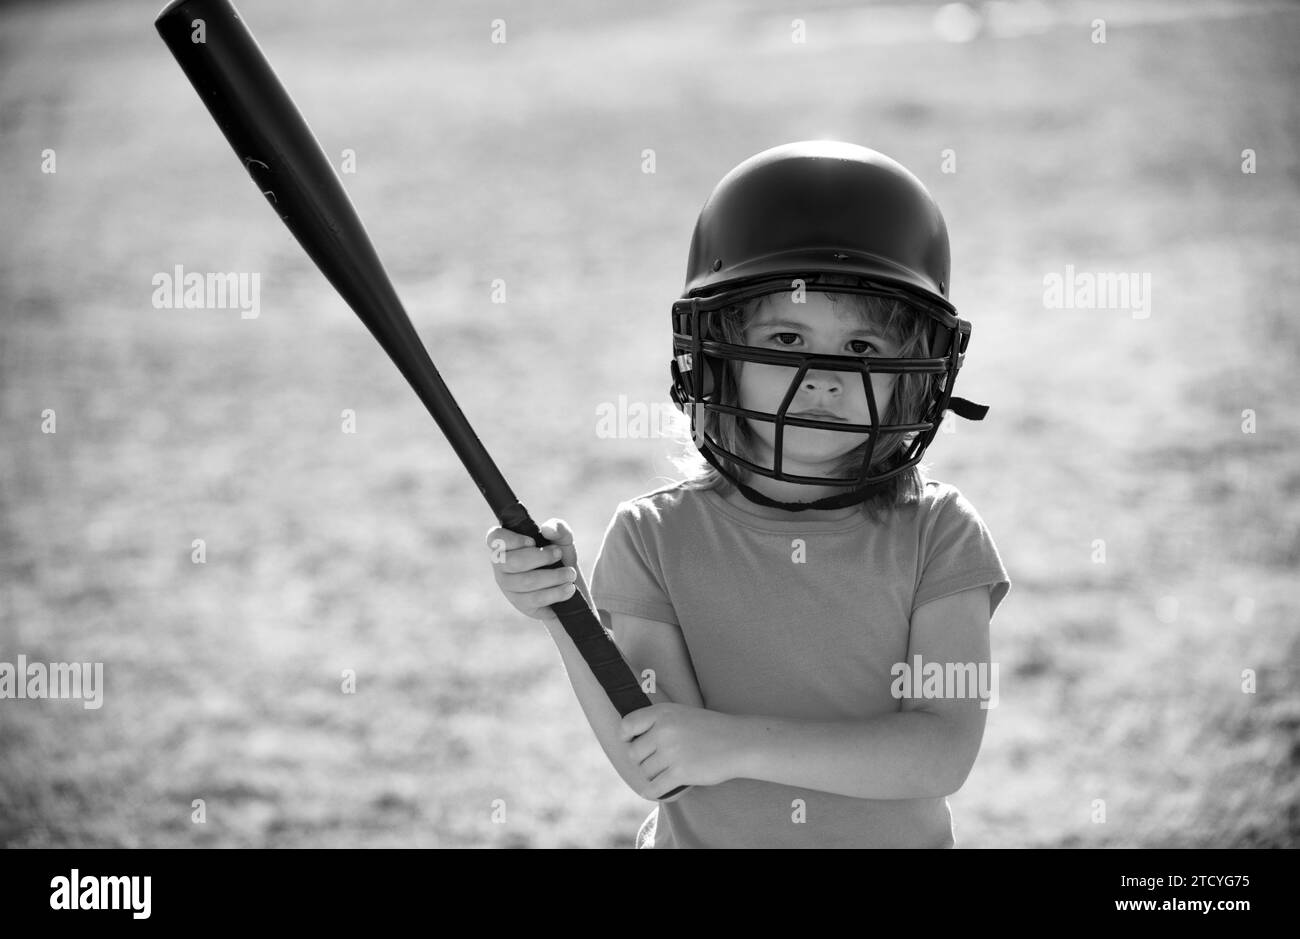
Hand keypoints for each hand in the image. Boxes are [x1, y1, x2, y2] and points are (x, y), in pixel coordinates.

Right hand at [484, 519, 585, 622]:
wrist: (569, 585)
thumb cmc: (559, 558)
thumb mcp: (563, 540)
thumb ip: (558, 528)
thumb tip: (546, 529)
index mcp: (506, 545)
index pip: (494, 538)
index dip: (512, 540)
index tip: (533, 542)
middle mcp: (501, 565)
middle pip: (511, 562)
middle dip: (541, 557)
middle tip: (559, 554)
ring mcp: (508, 587)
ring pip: (525, 582)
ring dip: (553, 576)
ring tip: (570, 574)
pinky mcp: (520, 604)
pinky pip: (535, 599)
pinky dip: (556, 592)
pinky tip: (569, 588)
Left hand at [619, 702, 744, 797]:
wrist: (738, 742)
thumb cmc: (709, 729)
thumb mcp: (681, 714)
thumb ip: (658, 722)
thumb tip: (630, 740)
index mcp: (662, 713)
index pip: (627, 725)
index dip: (626, 736)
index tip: (630, 741)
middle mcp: (663, 731)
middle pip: (634, 754)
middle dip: (643, 760)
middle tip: (657, 761)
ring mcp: (671, 752)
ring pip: (645, 772)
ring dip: (653, 775)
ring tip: (667, 770)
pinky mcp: (680, 773)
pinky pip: (654, 788)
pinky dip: (651, 792)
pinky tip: (653, 791)